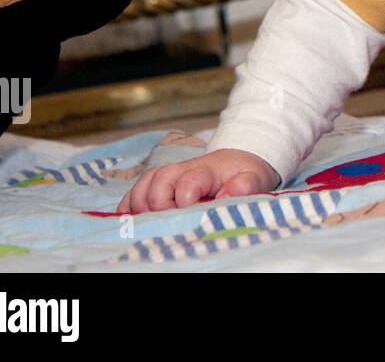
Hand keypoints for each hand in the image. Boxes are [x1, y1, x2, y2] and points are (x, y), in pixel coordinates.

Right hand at [116, 149, 280, 213]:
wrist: (236, 161)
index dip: (185, 200)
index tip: (192, 213)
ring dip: (142, 207)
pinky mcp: (157, 183)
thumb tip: (229, 195)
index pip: (187, 182)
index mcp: (206, 170)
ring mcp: (166, 176)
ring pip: (142, 186)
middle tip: (172, 223)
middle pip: (158, 182)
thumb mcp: (255, 177)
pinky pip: (134, 192)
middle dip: (160, 205)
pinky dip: (129, 207)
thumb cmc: (245, 172)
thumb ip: (245, 185)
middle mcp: (181, 170)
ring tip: (153, 224)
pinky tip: (132, 221)